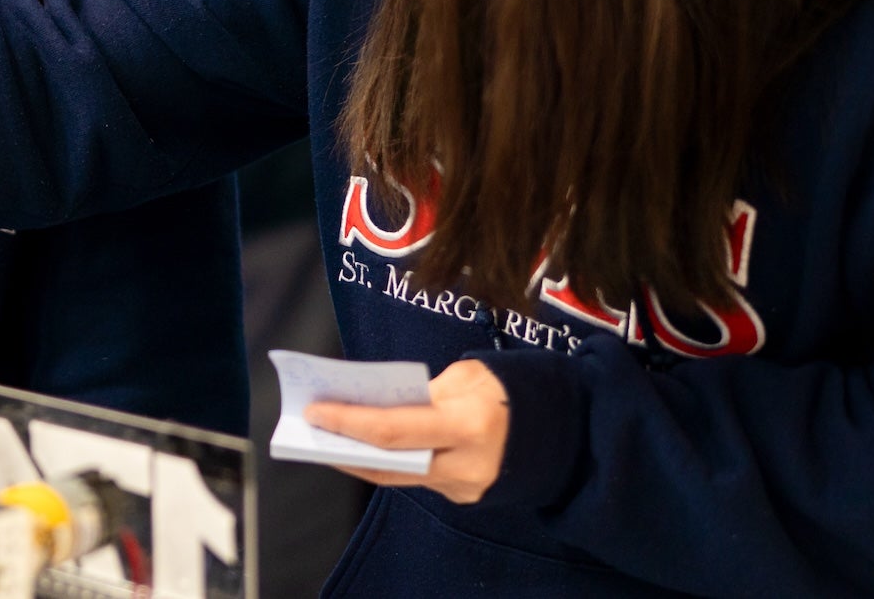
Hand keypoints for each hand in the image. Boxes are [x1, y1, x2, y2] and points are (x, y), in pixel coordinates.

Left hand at [306, 358, 508, 502]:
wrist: (563, 430)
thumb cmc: (512, 390)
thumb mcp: (472, 376)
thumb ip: (426, 392)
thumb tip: (380, 403)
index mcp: (469, 425)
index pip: (394, 431)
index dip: (349, 422)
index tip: (315, 411)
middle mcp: (466, 465)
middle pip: (389, 462)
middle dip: (344, 445)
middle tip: (311, 427)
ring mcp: (465, 487)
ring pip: (398, 476)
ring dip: (361, 457)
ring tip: (329, 438)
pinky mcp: (464, 497)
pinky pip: (418, 478)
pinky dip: (391, 462)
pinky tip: (366, 447)